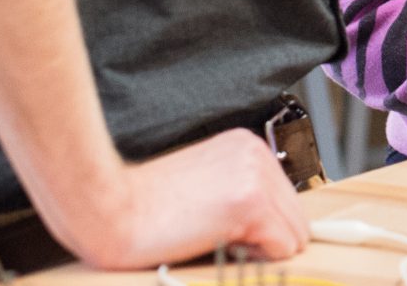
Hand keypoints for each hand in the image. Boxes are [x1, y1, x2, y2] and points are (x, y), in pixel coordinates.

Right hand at [50, 130, 308, 270]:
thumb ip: (238, 193)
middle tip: (223, 244)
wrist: (108, 208)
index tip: (232, 235)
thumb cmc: (143, 205)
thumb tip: (270, 227)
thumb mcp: (202, 184)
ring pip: (295, 235)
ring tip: (217, 244)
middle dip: (267, 240)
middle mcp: (256, 155)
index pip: (286, 199)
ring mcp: (256, 178)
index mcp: (246, 147)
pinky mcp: (250, 205)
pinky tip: (221, 248)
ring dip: (261, 251)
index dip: (263, 228)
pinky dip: (258, 260)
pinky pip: (283, 247)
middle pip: (297, 217)